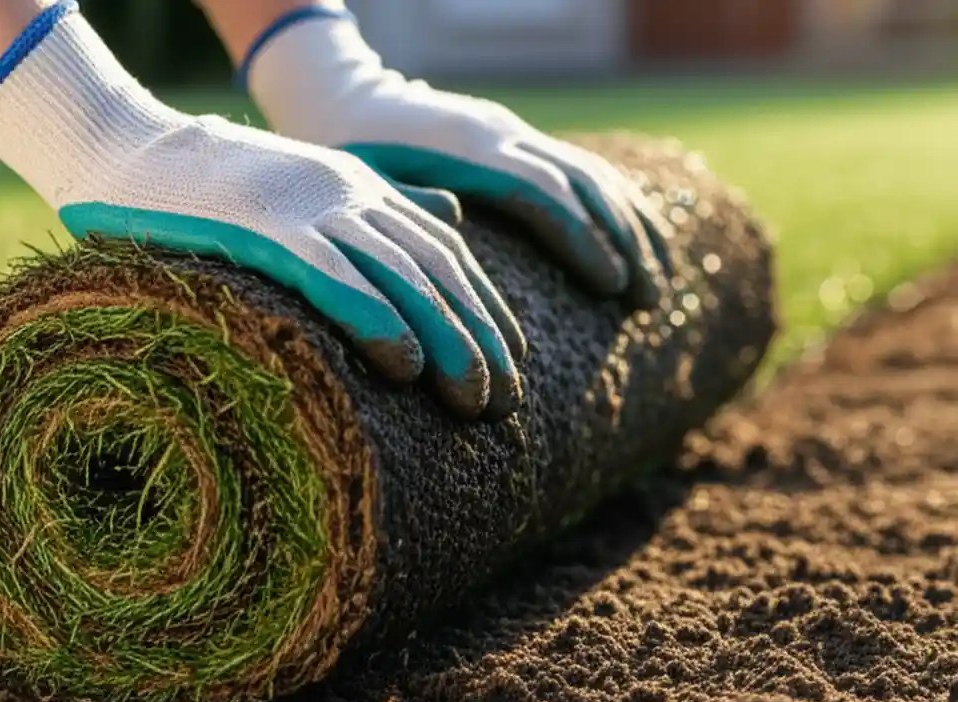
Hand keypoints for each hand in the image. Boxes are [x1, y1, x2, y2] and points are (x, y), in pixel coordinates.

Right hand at [56, 114, 526, 418]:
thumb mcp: (307, 192)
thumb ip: (379, 205)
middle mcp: (346, 192)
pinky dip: (375, 317)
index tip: (510, 364)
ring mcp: (305, 205)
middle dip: (480, 336)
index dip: (485, 308)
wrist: (123, 147)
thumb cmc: (206, 188)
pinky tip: (403, 366)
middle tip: (505, 403)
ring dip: (446, 339)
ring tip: (474, 400)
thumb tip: (450, 219)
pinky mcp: (259, 225)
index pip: (445, 252)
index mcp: (359, 188)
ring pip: (398, 273)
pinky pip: (332, 273)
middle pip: (435, 267)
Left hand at [246, 14, 671, 308]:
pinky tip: (640, 242)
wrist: (345, 99)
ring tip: (658, 285)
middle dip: (623, 242)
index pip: (543, 191)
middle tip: (649, 301)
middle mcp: (501, 133)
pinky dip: (618, 207)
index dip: (582, 238)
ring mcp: (514, 133)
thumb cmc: (346, 154)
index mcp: (468, 147)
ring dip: (632, 229)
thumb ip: (405, 198)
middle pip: (582, 184)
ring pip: (592, 175)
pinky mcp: (517, 140)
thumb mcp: (363, 180)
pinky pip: (581, 170)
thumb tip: (452, 224)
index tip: (614, 285)